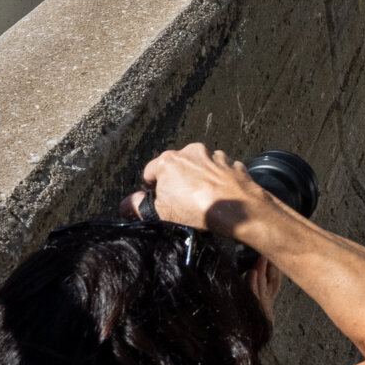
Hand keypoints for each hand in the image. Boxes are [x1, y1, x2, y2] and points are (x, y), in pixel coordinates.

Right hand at [123, 142, 265, 235]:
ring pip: (201, 167)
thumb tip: (127, 204)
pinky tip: (221, 195)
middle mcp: (192, 152)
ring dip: (200, 178)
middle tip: (181, 201)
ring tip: (203, 199)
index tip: (158, 199)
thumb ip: (137, 206)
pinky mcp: (233, 163)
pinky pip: (222, 171)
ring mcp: (215, 155)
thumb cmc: (196, 210)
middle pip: (177, 167)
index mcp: (168, 161)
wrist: (238, 209)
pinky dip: (220, 179)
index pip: (150, 172)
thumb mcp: (159, 213)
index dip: (152, 187)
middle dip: (177, 181)